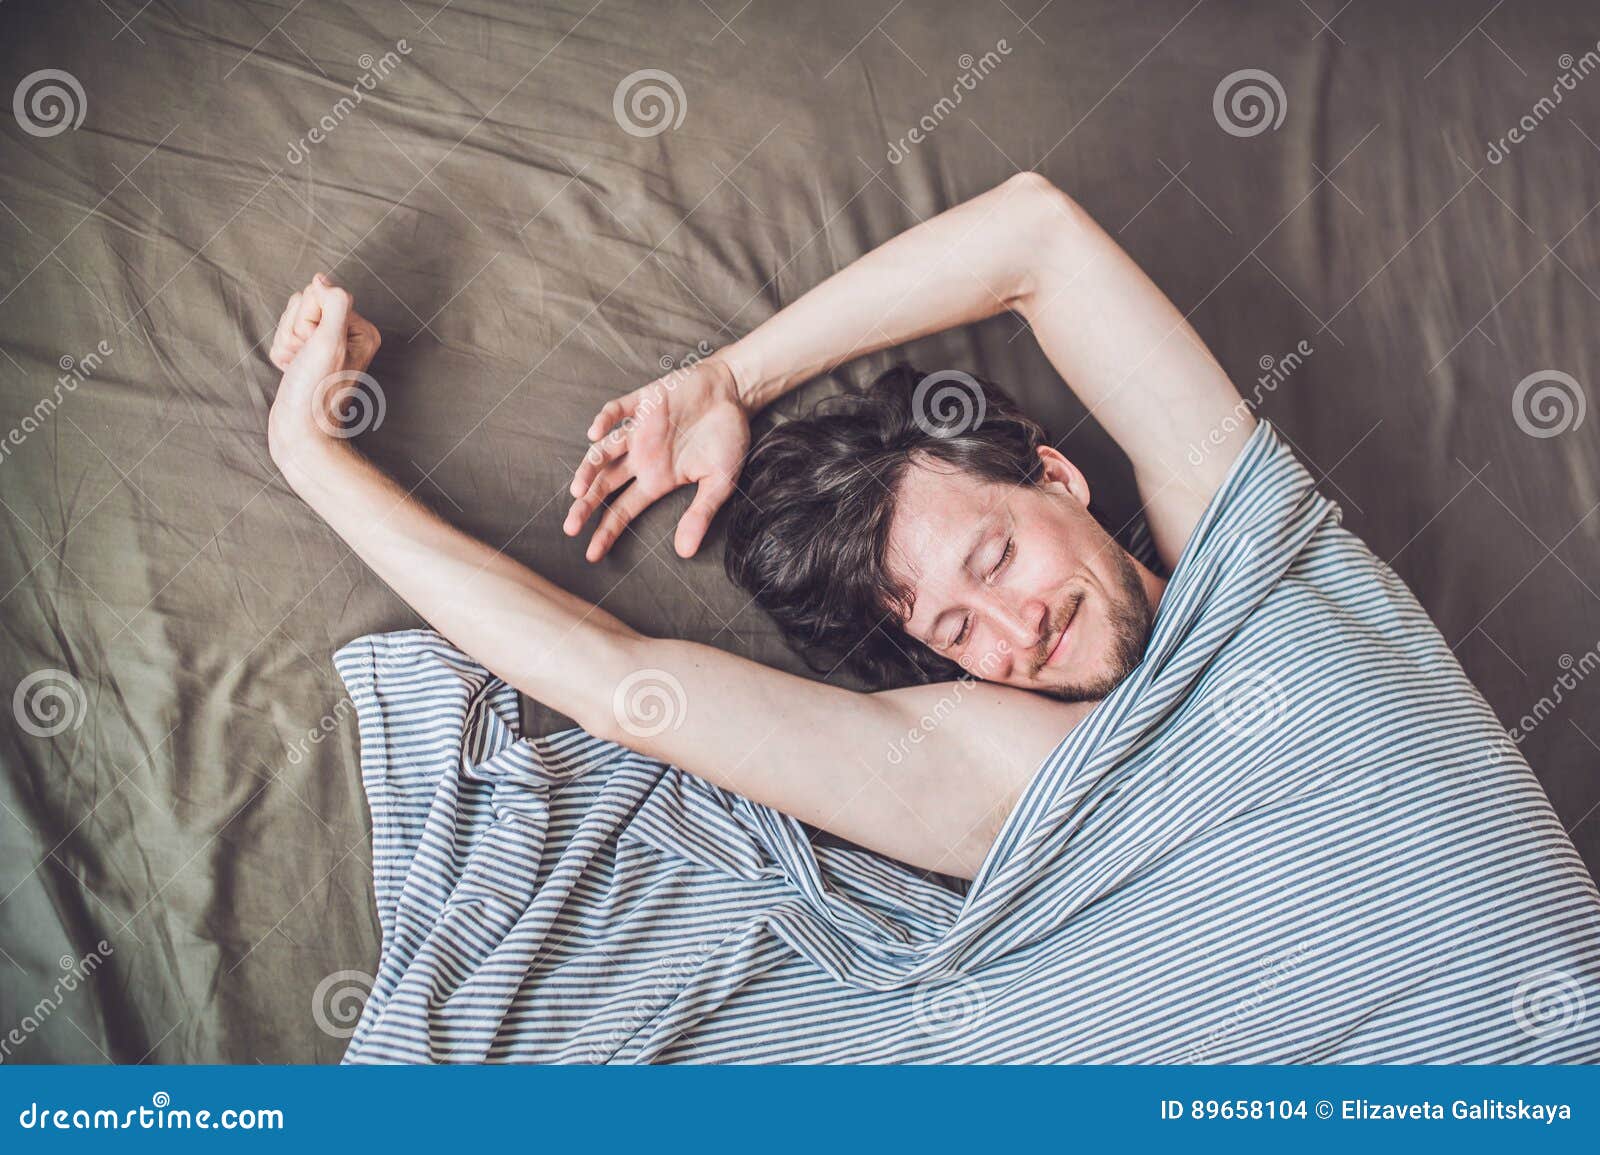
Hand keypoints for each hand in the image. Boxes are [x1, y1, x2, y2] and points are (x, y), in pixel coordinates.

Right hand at [266, 274, 381, 453]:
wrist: (301, 431)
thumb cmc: (316, 391)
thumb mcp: (330, 342)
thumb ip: (333, 303)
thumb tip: (321, 280)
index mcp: (360, 329)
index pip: (319, 295)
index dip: (309, 319)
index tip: (315, 347)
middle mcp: (345, 335)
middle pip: (303, 304)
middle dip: (296, 331)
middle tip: (305, 358)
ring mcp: (324, 347)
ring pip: (290, 321)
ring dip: (287, 343)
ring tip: (299, 367)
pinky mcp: (306, 357)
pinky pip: (282, 338)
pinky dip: (281, 355)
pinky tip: (292, 372)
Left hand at [565, 355, 750, 560]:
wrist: (733, 393)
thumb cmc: (727, 439)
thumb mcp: (720, 482)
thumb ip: (701, 514)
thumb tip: (685, 553)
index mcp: (658, 479)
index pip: (624, 510)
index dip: (606, 531)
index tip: (592, 555)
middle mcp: (643, 457)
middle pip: (605, 485)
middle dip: (586, 506)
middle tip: (570, 527)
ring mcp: (640, 430)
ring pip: (604, 451)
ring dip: (589, 468)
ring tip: (578, 490)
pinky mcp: (645, 402)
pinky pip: (618, 411)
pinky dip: (605, 420)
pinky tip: (594, 434)